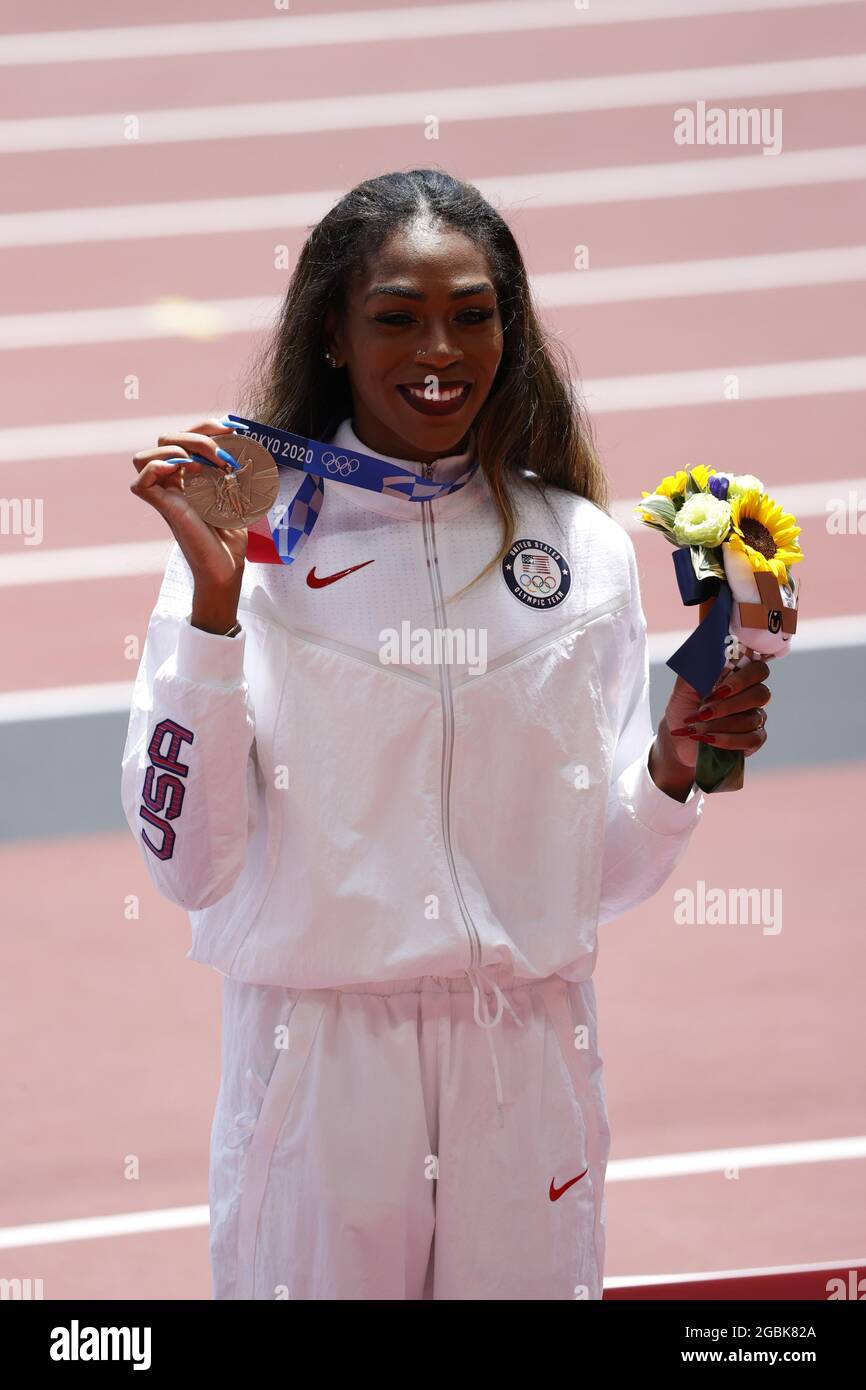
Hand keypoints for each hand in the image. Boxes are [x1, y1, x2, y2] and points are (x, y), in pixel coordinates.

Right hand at [130, 419, 247, 591]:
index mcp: (189, 473)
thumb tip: (239, 435)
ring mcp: (166, 495)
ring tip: (206, 466)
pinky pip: (141, 483)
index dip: (208, 425)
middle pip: (166, 438)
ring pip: (144, 456)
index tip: (236, 430)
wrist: (228, 565)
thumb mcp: (238, 490)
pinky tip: (186, 472)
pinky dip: (158, 468)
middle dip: (199, 436)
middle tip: (225, 458)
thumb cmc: (232, 533)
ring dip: (177, 448)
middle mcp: (173, 481)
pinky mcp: (164, 510)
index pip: (187, 433)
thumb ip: (233, 464)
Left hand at [664, 659, 771, 771]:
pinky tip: (709, 740)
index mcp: (738, 676)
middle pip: (761, 694)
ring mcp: (755, 717)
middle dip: (730, 705)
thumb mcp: (684, 687)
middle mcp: (751, 695)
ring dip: (721, 724)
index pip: (758, 668)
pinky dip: (728, 740)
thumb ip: (697, 669)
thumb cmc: (684, 708)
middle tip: (704, 711)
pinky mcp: (753, 739)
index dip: (743, 679)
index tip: (718, 689)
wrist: (678, 738)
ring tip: (698, 728)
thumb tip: (706, 650)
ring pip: (752, 719)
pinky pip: (752, 739)